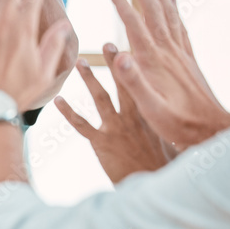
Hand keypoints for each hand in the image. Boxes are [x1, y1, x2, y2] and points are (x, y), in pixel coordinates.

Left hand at [55, 48, 172, 184]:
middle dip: (115, 62)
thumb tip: (171, 113)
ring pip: (100, 98)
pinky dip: (69, 112)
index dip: (137, 66)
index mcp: (151, 114)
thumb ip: (163, 123)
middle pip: (124, 83)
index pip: (142, 84)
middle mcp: (134, 116)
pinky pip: (82, 124)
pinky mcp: (102, 142)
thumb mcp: (168, 139)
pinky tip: (58, 100)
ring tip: (79, 63)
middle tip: (108, 43)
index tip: (132, 48)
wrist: (152, 185)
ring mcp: (116, 128)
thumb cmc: (161, 165)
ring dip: (89, 79)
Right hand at [106, 0, 229, 146]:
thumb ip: (133, 81)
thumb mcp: (150, 107)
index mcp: (154, 59)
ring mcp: (180, 52)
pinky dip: (173, 8)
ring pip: (167, 12)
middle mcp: (168, 49)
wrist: (210, 129)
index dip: (121, 1)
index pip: (133, 22)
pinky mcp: (187, 59)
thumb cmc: (176, 123)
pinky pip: (179, 26)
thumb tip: (117, 54)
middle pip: (152, 8)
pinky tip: (171, 1)